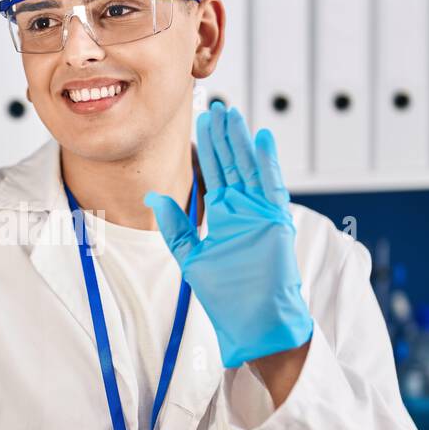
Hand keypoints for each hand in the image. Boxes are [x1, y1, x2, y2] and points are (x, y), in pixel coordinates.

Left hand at [144, 102, 313, 368]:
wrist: (252, 322)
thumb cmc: (226, 297)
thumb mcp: (190, 256)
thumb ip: (174, 225)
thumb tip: (152, 198)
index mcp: (225, 216)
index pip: (215, 173)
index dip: (208, 148)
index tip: (201, 122)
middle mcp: (244, 210)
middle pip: (232, 164)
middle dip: (223, 137)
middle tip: (214, 108)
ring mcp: (261, 213)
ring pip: (249, 168)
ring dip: (240, 141)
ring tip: (231, 115)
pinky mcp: (276, 221)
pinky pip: (271, 185)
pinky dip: (266, 162)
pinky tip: (259, 138)